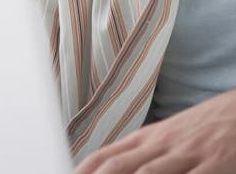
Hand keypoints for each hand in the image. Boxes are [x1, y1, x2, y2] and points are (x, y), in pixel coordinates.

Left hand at [75, 91, 235, 172]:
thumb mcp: (167, 137)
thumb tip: (107, 166)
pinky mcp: (214, 163)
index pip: (107, 155)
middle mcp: (161, 145)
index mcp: (148, 139)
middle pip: (120, 165)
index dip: (84, 169)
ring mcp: (186, 154)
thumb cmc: (200, 130)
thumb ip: (141, 154)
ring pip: (149, 173)